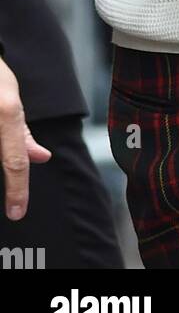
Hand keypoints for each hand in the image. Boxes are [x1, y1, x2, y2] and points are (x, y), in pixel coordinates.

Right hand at [0, 56, 51, 220]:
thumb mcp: (11, 100)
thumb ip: (23, 133)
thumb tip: (42, 158)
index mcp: (8, 113)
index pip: (15, 161)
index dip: (17, 191)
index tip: (17, 212)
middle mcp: (0, 117)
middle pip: (4, 159)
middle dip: (6, 171)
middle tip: (10, 171)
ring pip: (0, 153)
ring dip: (2, 153)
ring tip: (4, 130)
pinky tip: (1, 137)